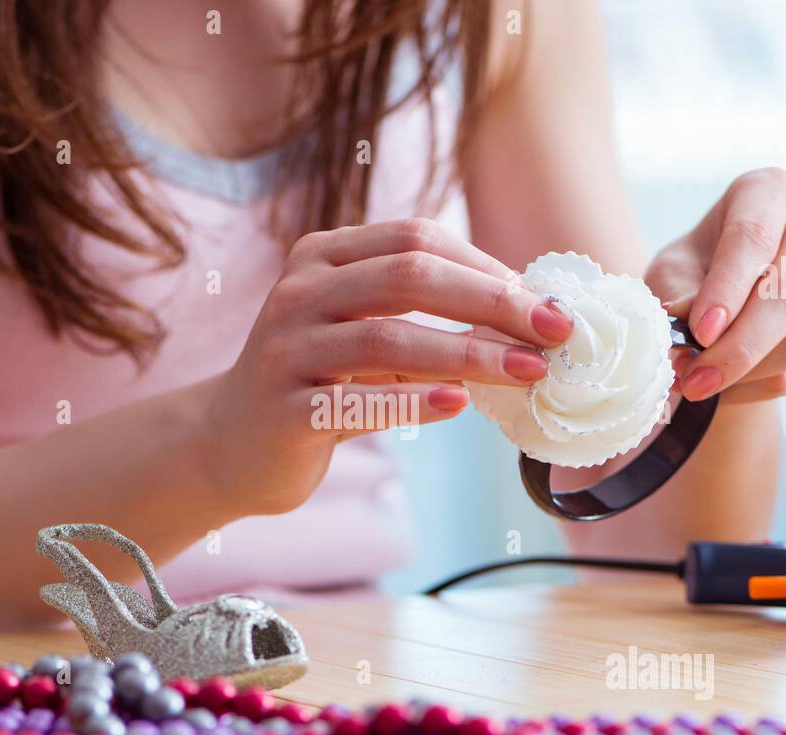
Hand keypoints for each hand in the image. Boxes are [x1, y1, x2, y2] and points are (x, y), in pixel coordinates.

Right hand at [204, 218, 574, 513]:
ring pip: (387, 337)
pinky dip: (413, 402)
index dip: (487, 266)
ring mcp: (285, 349)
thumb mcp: (367, 335)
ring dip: (469, 353)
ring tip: (527, 372)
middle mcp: (298, 291)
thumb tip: (529, 314)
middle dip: (492, 302)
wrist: (231, 445)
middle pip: (408, 277)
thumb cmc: (320, 385)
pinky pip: (357, 402)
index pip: (415, 239)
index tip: (545, 302)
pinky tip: (460, 405)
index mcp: (323, 258)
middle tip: (554, 332)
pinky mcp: (283, 410)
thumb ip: (427, 316)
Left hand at [645, 168, 785, 403]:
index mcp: (768, 192)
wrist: (729, 296)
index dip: (727, 290)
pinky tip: (729, 387)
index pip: (754, 238)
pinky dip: (764, 385)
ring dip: (751, 372)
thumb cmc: (695, 272)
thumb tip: (685, 336)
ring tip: (701, 384)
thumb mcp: (673, 272)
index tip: (699, 332)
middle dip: (739, 347)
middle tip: (692, 380)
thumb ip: (678, 297)